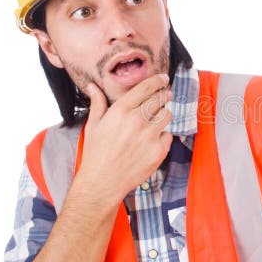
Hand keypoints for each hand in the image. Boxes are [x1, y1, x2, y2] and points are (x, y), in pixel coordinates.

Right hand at [75, 74, 173, 204]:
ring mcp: (150, 135)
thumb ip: (98, 104)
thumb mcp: (93, 126)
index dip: (158, 80)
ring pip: (167, 115)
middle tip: (164, 97)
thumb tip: (92, 86)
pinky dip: (163, 136)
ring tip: (155, 120)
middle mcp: (137, 120)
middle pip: (160, 99)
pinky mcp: (159, 150)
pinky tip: (153, 140)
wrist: (102, 183)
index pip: (146, 87)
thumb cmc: (96, 154)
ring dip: (163, 115)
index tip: (163, 79)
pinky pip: (169, 135)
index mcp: (121, 110)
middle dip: (164, 96)